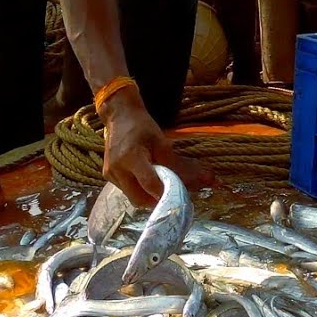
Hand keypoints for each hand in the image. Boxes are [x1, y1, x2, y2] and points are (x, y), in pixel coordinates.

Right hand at [99, 88, 220, 204]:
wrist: (118, 115)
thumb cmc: (142, 126)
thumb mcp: (162, 142)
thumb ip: (180, 165)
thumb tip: (208, 180)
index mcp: (131, 156)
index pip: (150, 184)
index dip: (166, 194)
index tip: (180, 197)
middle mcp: (117, 168)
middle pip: (139, 199)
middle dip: (157, 201)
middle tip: (171, 194)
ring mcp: (110, 173)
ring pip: (133, 198)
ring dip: (149, 197)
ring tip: (160, 185)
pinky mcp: (108, 175)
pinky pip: (127, 191)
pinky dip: (140, 190)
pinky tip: (148, 179)